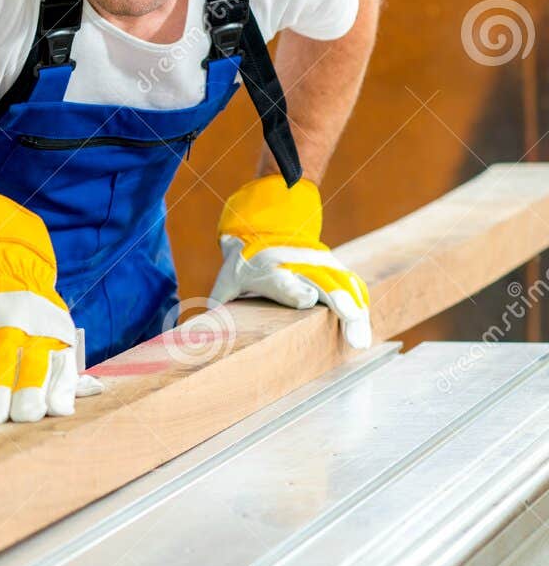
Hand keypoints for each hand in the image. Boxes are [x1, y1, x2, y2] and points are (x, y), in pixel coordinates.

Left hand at [210, 175, 371, 348]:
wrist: (266, 226)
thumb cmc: (243, 263)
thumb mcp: (226, 279)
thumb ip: (218, 305)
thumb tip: (200, 332)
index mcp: (268, 268)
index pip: (283, 281)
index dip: (294, 290)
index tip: (307, 298)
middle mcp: (298, 263)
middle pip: (323, 284)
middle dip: (339, 306)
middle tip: (352, 333)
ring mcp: (319, 263)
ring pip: (343, 286)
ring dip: (355, 312)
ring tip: (361, 339)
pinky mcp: (333, 266)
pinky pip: (351, 285)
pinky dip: (360, 303)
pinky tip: (365, 326)